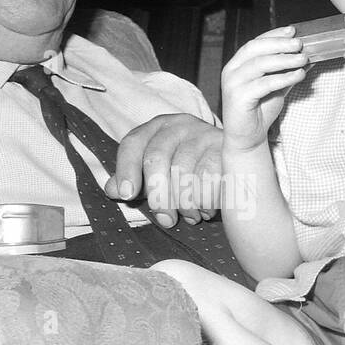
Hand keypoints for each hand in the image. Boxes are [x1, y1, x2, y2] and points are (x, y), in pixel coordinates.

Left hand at [105, 113, 223, 227]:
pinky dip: (205, 199)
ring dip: (185, 202)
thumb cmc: (185, 172)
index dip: (126, 169)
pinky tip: (206, 210)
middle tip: (165, 220)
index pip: (132, 144)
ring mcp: (203, 132)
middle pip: (157, 157)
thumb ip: (131, 182)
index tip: (127, 195)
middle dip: (158, 194)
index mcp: (155, 129)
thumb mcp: (155, 177)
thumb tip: (112, 190)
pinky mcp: (226, 146)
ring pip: (183, 169)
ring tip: (189, 217)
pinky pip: (210, 176)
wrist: (233, 166)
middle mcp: (178, 124)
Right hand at [219, 26, 306, 153]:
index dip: (274, 35)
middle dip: (279, 44)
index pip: (256, 42)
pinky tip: (298, 76)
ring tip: (303, 59)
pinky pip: (264, 84)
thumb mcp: (277, 86)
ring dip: (284, 59)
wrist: (248, 137)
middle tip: (299, 43)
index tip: (293, 31)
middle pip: (255, 49)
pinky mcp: (238, 98)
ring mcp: (232, 84)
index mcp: (238, 64)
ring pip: (260, 64)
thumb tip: (307, 56)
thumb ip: (288, 71)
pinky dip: (283, 78)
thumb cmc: (259, 111)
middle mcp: (231, 71)